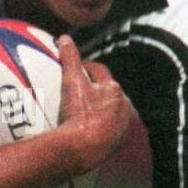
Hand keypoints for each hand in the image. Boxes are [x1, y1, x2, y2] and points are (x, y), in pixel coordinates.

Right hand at [56, 34, 133, 171]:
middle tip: (78, 90)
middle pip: (108, 91)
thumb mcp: (72, 81)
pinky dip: (102, 126)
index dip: (86, 68)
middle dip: (96, 89)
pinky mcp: (118, 142)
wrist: (83, 149)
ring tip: (83, 111)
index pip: (99, 72)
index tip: (75, 70)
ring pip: (112, 111)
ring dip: (101, 108)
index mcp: (114, 89)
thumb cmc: (79, 113)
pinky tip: (89, 129)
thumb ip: (70, 58)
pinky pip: (110, 129)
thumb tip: (64, 38)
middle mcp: (123, 106)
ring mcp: (122, 125)